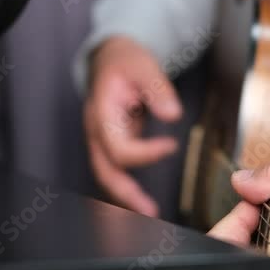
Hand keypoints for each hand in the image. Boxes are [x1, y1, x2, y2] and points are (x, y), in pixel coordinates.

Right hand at [83, 36, 182, 215]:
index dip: (144, 153)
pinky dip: (126, 186)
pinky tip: (142, 200)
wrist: (111, 57)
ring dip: (125, 196)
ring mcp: (102, 137)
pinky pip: (116, 169)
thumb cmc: (125, 60)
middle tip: (149, 211)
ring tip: (148, 212)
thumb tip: (172, 114)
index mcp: (101, 112)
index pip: (118, 147)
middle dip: (125, 193)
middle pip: (104, 169)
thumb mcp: (143, 64)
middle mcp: (97, 129)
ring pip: (107, 173)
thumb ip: (157, 88)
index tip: (171, 145)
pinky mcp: (112, 142)